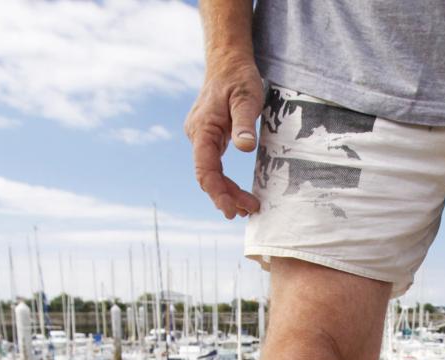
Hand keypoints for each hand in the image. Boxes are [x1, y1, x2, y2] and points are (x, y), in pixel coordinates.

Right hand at [184, 57, 264, 217]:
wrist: (228, 62)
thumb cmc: (238, 79)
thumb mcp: (247, 98)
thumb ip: (244, 123)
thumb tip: (245, 148)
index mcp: (202, 130)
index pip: (205, 170)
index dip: (217, 193)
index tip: (231, 209)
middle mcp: (196, 136)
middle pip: (207, 176)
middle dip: (225, 197)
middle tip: (248, 212)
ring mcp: (200, 137)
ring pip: (210, 172)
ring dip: (226, 192)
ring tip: (246, 207)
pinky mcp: (208, 137)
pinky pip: (213, 165)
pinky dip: (224, 180)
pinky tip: (236, 192)